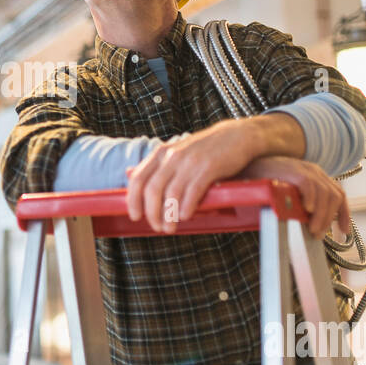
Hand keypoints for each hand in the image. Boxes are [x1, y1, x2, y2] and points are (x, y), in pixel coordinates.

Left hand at [125, 120, 261, 233]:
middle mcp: (172, 156)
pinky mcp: (208, 167)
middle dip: (151, 213)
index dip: (133, 200)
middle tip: (157, 227)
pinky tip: (186, 216)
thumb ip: (154, 165)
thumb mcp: (176, 152)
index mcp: (161, 153)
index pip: (138, 179)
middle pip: (152, 190)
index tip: (135, 216)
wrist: (237, 136)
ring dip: (169, 215)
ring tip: (170, 228)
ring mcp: (190, 161)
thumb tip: (128, 173)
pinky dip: (187, 207)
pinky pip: (192, 191)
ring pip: (171, 194)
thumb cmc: (205, 149)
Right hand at [242, 154, 350, 240]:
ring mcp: (305, 169)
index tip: (344, 232)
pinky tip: (306, 210)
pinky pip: (310, 185)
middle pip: (334, 196)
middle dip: (329, 218)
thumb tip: (310, 226)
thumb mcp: (289, 194)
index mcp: (316, 176)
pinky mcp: (294, 170)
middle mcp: (314, 171)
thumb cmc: (264, 182)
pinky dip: (311, 199)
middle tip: (318, 234)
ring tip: (312, 229)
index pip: (338, 194)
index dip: (344, 214)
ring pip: (325, 193)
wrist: (247, 165)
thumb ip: (300, 205)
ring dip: (321, 215)